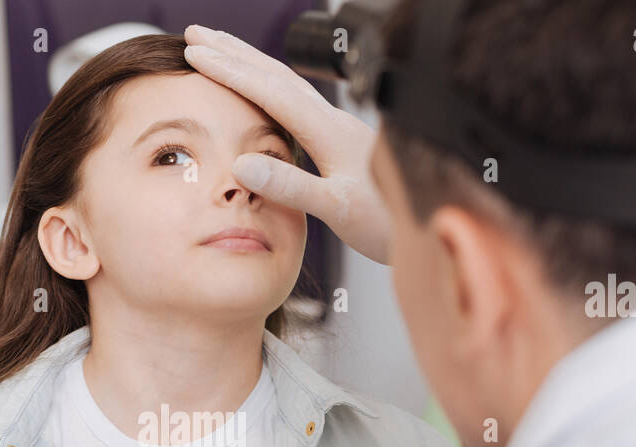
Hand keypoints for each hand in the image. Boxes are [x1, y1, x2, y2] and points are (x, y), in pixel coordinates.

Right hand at [183, 23, 392, 264]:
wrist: (440, 225)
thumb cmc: (392, 222)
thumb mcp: (338, 209)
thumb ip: (291, 186)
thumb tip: (243, 164)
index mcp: (329, 133)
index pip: (269, 90)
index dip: (229, 69)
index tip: (195, 51)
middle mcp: (335, 123)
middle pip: (277, 74)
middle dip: (234, 52)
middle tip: (197, 33)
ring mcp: (341, 132)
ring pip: (288, 85)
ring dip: (251, 66)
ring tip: (222, 54)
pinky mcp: (346, 146)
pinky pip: (299, 105)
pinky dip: (272, 90)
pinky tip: (268, 100)